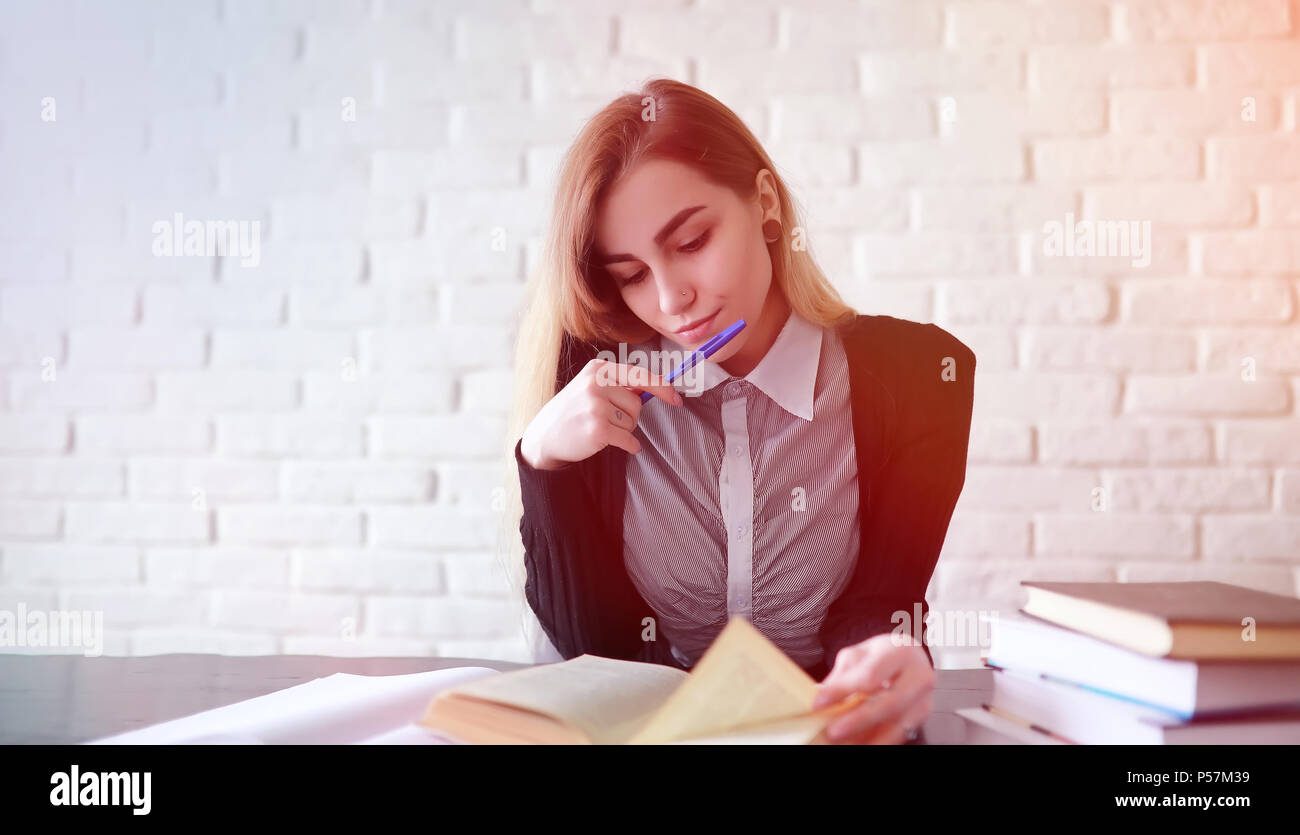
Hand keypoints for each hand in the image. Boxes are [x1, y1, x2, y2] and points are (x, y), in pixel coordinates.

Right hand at [520, 358, 682, 469]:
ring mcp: (596, 406)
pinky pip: (629, 440)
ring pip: (632, 422)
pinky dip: (627, 446)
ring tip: (599, 428)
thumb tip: (658, 387)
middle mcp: (596, 383)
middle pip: (637, 403)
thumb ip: (619, 385)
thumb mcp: (590, 387)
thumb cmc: (572, 412)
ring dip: (622, 430)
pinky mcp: (598, 429)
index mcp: (598, 369)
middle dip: (628, 416)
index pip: (640, 375)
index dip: (662, 387)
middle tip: (605, 420)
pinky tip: (607, 442)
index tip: (677, 398)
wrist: (544, 437)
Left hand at [810, 632, 934, 744]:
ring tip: (845, 743)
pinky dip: (879, 741)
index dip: (843, 691)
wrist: (910, 659)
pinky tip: (859, 743)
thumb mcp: (858, 656)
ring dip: (870, 739)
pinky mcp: (922, 717)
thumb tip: (821, 699)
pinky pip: (900, 734)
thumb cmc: (881, 656)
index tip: (819, 703)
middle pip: (890, 704)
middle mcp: (919, 676)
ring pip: (898, 726)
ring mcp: (925, 698)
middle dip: (859, 720)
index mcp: (901, 652)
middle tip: (833, 731)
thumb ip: (842, 676)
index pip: (870, 675)